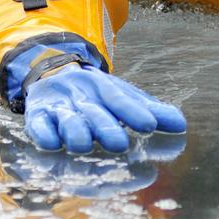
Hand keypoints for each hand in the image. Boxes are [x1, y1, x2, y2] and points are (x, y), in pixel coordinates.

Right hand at [24, 64, 185, 152]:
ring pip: (67, 118)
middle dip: (104, 127)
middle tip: (119, 144)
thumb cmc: (95, 95)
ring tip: (82, 146)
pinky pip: (38, 123)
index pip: (120, 99)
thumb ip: (150, 109)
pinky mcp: (38, 115)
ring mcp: (58, 105)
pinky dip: (43, 133)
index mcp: (104, 88)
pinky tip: (50, 143)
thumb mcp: (121, 95)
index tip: (149, 125)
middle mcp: (81, 95)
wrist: (51, 72)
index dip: (133, 111)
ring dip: (74, 131)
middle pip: (94, 111)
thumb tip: (180, 124)